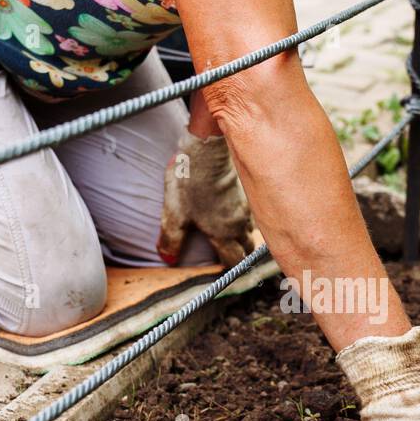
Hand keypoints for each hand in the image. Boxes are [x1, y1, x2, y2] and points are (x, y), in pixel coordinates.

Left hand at [157, 129, 254, 265]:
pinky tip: (232, 211)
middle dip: (240, 255)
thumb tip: (167, 259)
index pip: (235, 261)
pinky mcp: (247, 191)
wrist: (208, 150)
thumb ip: (171, 239)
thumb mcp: (174, 214)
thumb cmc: (190, 182)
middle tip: (229, 255)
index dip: (229, 270)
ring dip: (244, 236)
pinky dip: (244, 217)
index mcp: (223, 234)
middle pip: (247, 248)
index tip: (222, 271)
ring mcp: (246, 207)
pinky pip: (250, 211)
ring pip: (251, 229)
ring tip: (232, 235)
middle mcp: (239, 224)